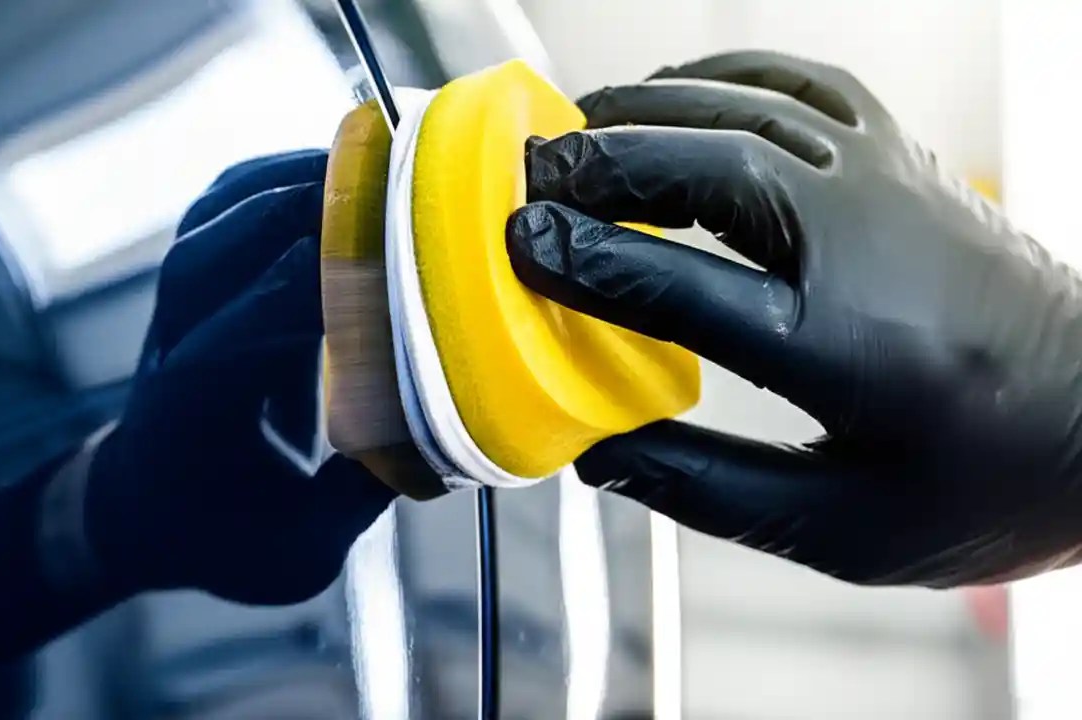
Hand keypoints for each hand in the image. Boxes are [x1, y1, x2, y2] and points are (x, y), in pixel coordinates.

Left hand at [75, 150, 395, 603]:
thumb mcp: (296, 553)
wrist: (146, 506)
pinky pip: (231, 196)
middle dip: (308, 215)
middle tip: (402, 197)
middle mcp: (174, 339)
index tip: (385, 272)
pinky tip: (342, 168)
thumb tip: (450, 436)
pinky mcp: (199, 272)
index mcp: (191, 413)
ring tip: (383, 167)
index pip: (237, 330)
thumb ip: (363, 495)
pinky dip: (283, 170)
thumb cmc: (224, 534)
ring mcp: (179, 297)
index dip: (306, 292)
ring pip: (224, 208)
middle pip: (220, 248)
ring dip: (299, 178)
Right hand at [506, 51, 1081, 586]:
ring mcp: (892, 183)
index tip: (520, 246)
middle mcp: (869, 244)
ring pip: (748, 108)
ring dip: (648, 111)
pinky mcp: (906, 157)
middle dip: (604, 164)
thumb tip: (596, 455)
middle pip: (711, 166)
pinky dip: (721, 79)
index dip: (587, 261)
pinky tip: (671, 99)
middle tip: (530, 179)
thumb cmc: (975, 487)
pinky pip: (801, 84)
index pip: (684, 288)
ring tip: (575, 133)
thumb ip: (706, 488)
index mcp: (847, 350)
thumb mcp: (839, 530)